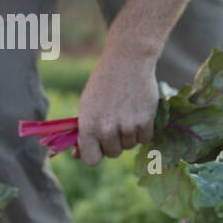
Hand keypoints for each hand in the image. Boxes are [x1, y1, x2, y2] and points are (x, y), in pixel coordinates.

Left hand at [76, 41, 159, 165]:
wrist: (127, 62)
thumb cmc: (103, 84)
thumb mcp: (86, 106)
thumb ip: (84, 132)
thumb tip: (77, 156)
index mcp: (88, 126)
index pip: (91, 160)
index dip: (95, 153)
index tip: (98, 145)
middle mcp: (107, 129)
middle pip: (113, 153)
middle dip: (113, 142)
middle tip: (114, 123)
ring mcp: (127, 126)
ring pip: (129, 146)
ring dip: (128, 135)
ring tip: (125, 113)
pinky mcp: (146, 121)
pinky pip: (144, 139)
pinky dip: (142, 130)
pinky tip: (137, 112)